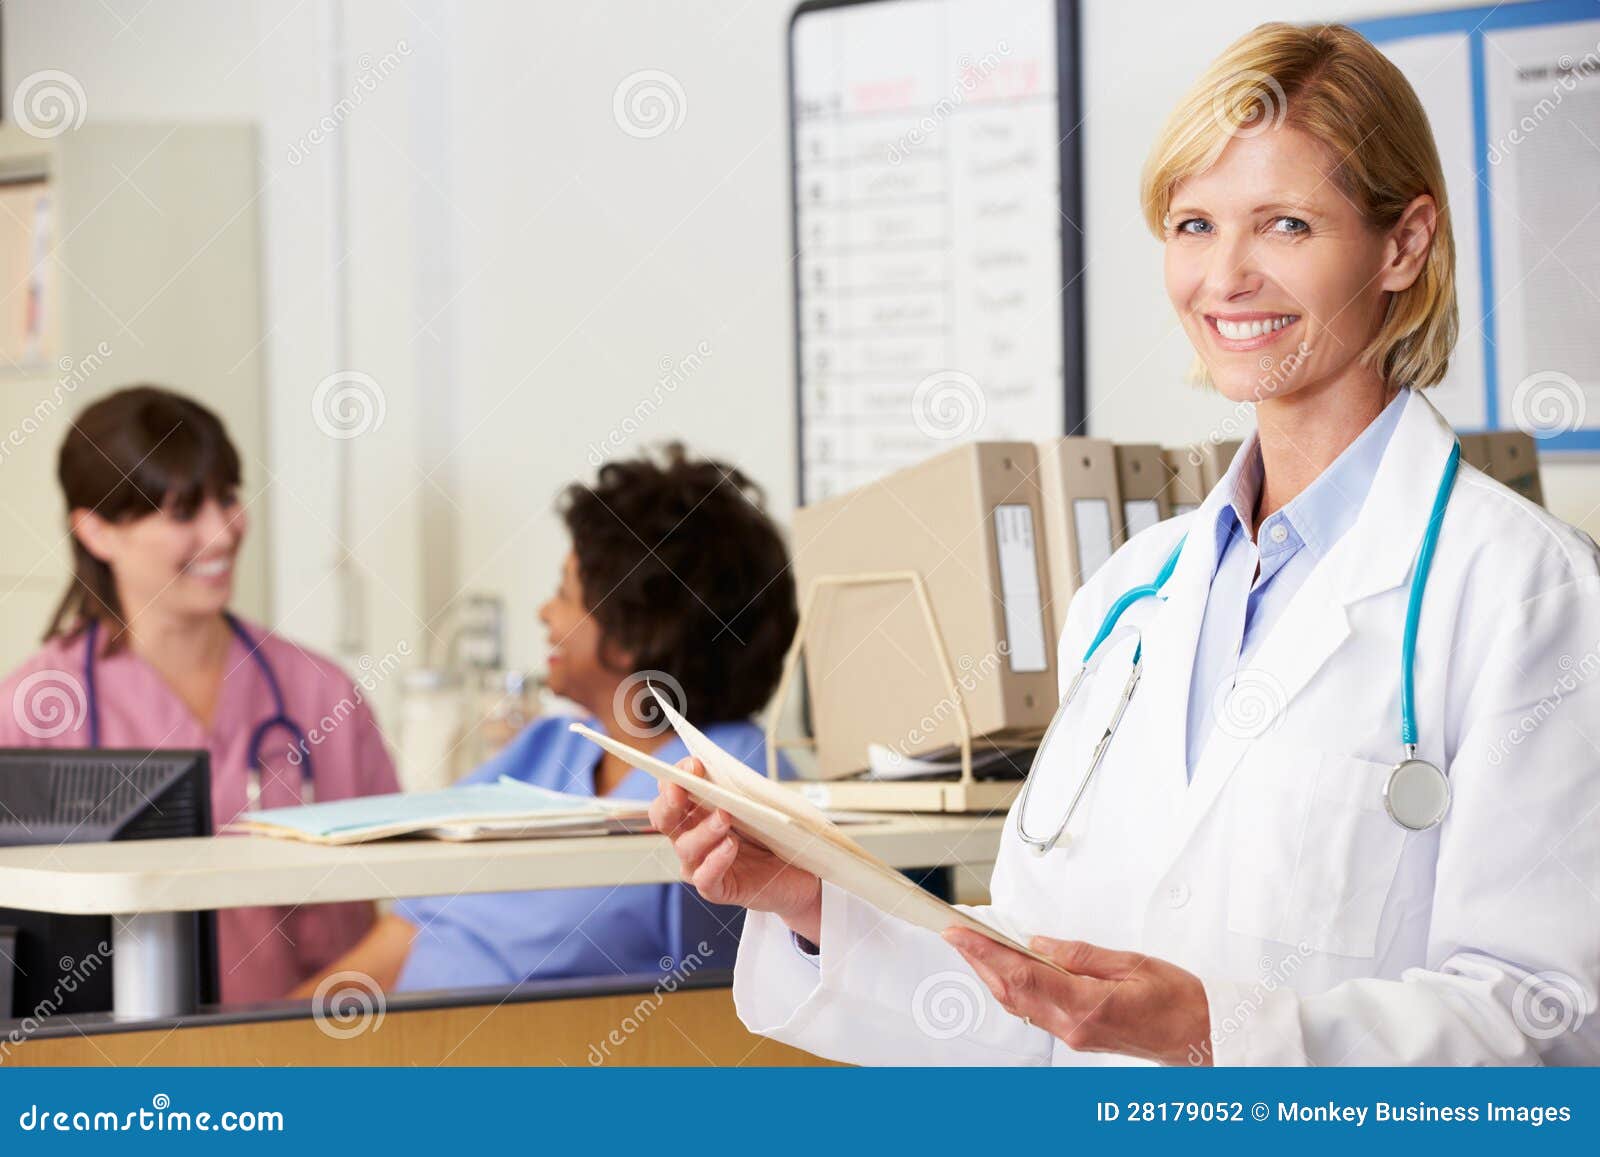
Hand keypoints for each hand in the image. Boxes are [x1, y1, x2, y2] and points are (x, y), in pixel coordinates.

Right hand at [648, 757, 822, 943]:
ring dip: (703, 829)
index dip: (677, 775)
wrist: (801, 873)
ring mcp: (701, 865)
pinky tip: (730, 846)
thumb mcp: (758, 805)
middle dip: (669, 801)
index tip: (694, 764)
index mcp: (696, 812)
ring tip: (724, 817)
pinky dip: (715, 860)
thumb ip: (739, 791)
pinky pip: (706, 878)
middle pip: (663, 818)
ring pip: (685, 847)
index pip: (671, 790)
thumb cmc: (775, 834)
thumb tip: (727, 773)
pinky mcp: (718, 889)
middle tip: (682, 789)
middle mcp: (690, 837)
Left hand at [942, 929, 1212, 1065]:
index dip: (984, 952)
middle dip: (977, 961)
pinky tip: (1007, 969)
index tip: (959, 933)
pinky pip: (1034, 1010)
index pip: (1020, 974)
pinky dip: (1013, 987)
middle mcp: (1072, 1027)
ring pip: (1017, 1003)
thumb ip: (1080, 954)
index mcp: (1086, 1006)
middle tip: (955, 933)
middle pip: (1010, 991)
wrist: (1203, 1037)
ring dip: (991, 974)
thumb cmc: (1179, 1001)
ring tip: (973, 946)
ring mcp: (1073, 1036)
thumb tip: (1040, 943)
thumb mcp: (1132, 963)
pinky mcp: (1077, 1037)